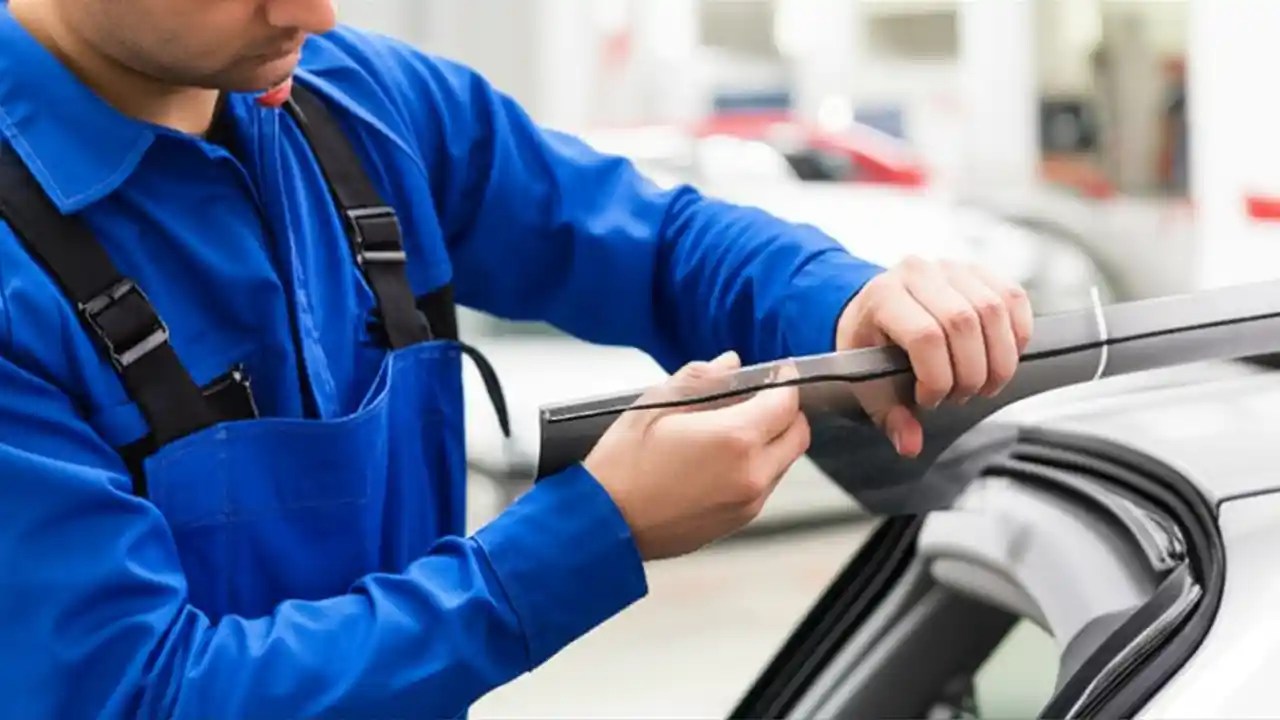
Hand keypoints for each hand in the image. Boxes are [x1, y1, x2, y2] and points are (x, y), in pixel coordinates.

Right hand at [585, 351, 809, 560]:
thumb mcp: (654, 405)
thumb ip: (699, 379)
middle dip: (786, 412)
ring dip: (772, 440)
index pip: (786, 403)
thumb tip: (730, 363)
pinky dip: (757, 466)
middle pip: (798, 435)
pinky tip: (722, 458)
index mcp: (735, 439)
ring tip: (735, 427)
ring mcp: (748, 503)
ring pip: (784, 462)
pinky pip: (764, 486)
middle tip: (761, 397)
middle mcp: (752, 475)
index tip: (777, 372)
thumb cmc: (622, 466)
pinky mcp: (737, 522)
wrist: (602, 524)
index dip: (785, 382)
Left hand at [835, 257, 1033, 457]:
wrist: (872, 309)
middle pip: (964, 323)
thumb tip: (910, 444)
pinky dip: (1017, 334)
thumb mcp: (868, 382)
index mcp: (883, 297)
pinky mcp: (979, 272)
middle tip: (961, 396)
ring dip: (998, 359)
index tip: (930, 400)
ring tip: (982, 383)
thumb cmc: (870, 345)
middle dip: (971, 373)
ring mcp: (951, 268)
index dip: (937, 378)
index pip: (926, 336)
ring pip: (994, 310)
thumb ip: (890, 416)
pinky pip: (1014, 297)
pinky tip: (1001, 358)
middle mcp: (918, 273)